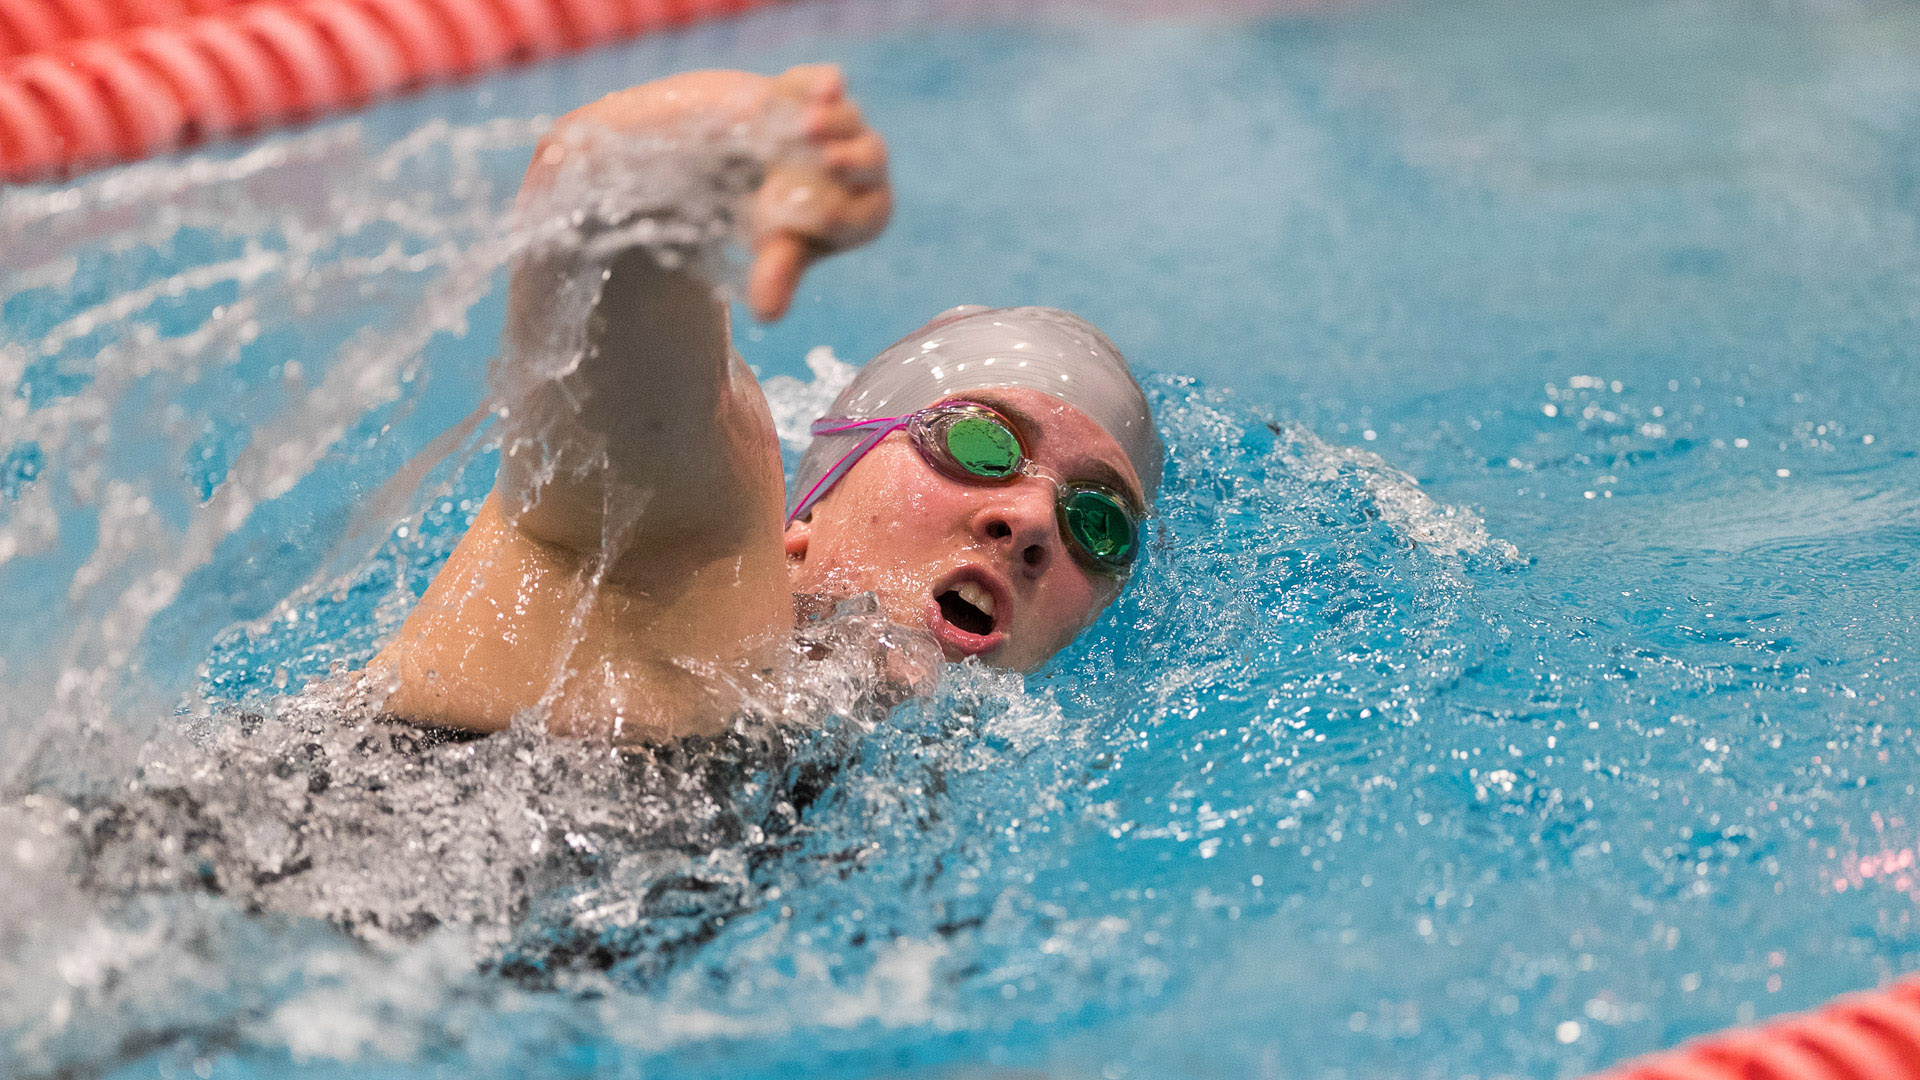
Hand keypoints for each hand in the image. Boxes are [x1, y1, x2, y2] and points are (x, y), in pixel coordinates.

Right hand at [747, 65, 892, 321]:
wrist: (752, 165)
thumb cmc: (778, 216)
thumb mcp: (776, 248)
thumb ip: (777, 274)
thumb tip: (767, 316)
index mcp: (866, 213)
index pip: (864, 215)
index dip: (838, 216)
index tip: (804, 219)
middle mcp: (865, 168)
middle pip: (872, 159)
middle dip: (852, 160)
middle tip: (828, 160)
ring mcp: (844, 125)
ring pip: (851, 119)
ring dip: (832, 120)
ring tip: (806, 126)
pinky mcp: (817, 90)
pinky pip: (824, 81)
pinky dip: (819, 81)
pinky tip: (823, 86)